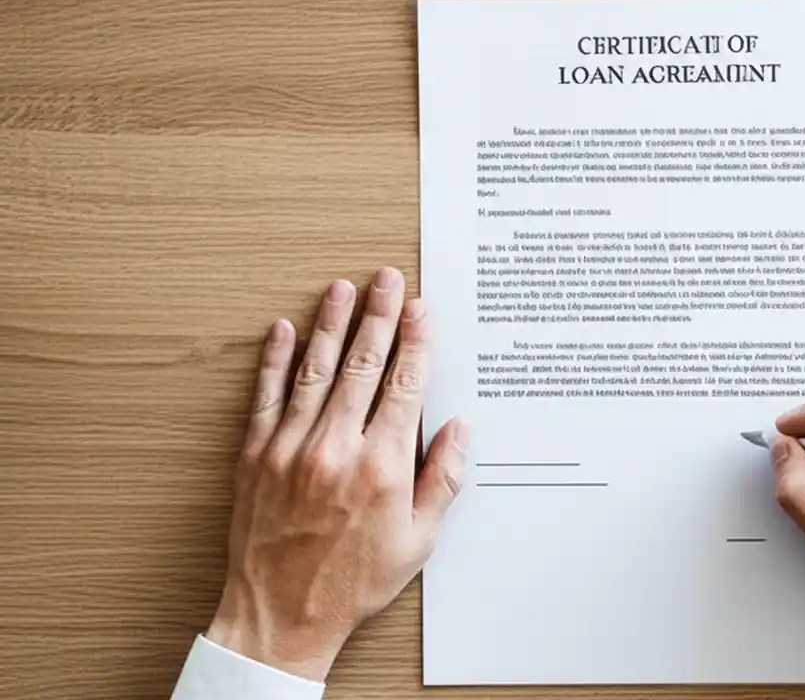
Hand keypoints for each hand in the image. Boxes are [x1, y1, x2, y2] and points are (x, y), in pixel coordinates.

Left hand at [206, 267, 467, 680]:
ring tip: (341, 289)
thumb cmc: (352, 583)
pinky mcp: (256, 457)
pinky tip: (283, 330)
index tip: (422, 310)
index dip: (416, 341)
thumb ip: (443, 480)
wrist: (280, 616)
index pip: (405, 385)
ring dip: (330, 323)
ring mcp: (292, 448)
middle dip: (379, 315)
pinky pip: (267, 396)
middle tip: (387, 279)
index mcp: (383, 466)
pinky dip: (275, 360)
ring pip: (315, 370)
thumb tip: (458, 431)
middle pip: (362, 364)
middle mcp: (337, 447)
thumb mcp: (418, 541)